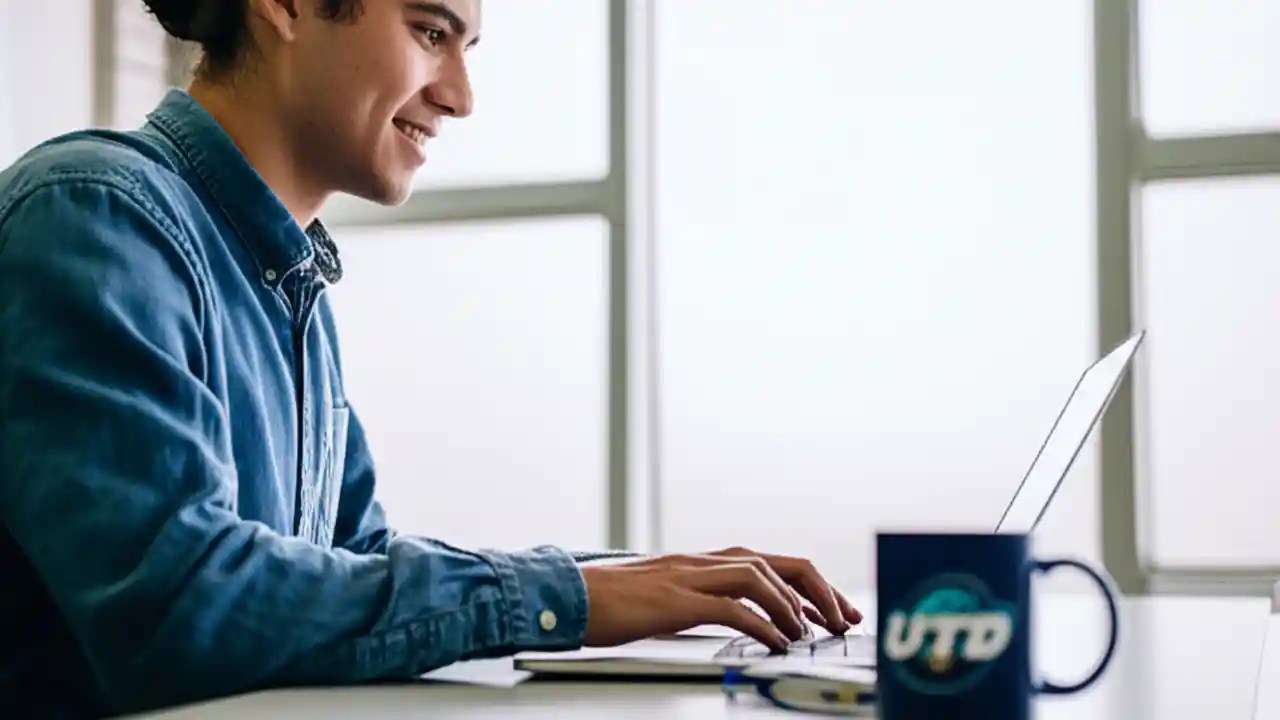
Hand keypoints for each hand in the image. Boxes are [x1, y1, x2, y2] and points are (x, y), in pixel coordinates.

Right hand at [579, 546, 861, 651]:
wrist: (568, 596)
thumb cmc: (612, 602)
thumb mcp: (667, 597)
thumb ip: (702, 600)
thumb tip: (743, 620)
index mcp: (704, 561)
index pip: (772, 562)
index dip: (811, 584)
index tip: (836, 610)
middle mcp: (703, 561)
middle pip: (778, 562)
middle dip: (818, 590)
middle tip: (842, 619)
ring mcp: (689, 577)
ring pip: (760, 575)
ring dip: (793, 604)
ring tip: (811, 632)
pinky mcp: (675, 600)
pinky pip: (731, 607)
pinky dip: (762, 623)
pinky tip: (777, 642)